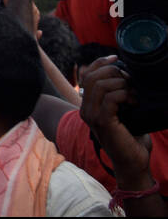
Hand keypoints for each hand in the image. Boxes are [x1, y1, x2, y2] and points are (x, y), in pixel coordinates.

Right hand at [80, 56, 150, 181]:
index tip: (116, 57)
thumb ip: (115, 95)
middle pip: (93, 77)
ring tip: (134, 94)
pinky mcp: (102, 121)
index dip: (100, 62)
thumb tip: (122, 72)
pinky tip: (134, 102)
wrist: (133, 161)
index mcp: (87, 105)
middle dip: (114, 72)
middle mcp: (85, 109)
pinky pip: (110, 98)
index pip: (87, 75)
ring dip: (122, 85)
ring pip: (101, 85)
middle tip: (131, 80)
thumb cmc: (131, 137)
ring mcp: (91, 115)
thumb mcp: (120, 111)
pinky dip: (124, 96)